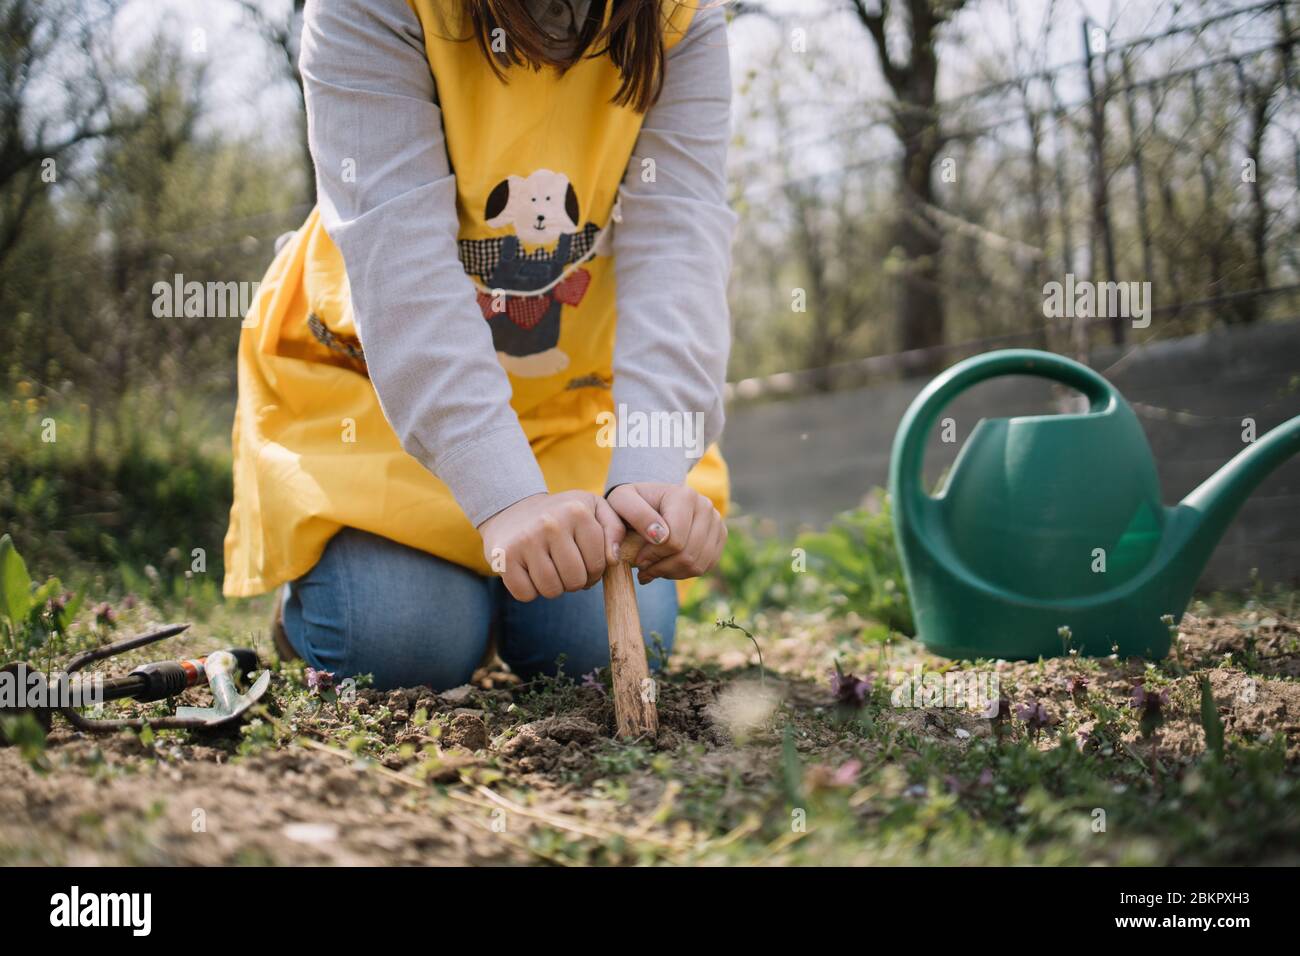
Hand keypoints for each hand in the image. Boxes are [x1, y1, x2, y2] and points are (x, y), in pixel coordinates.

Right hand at [479, 492, 622, 600]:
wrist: (512, 509)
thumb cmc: (561, 515)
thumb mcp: (593, 509)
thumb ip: (613, 528)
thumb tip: (613, 559)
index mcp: (577, 511)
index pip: (599, 564)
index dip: (594, 571)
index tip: (584, 562)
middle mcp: (551, 523)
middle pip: (575, 580)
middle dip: (574, 581)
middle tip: (564, 567)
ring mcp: (525, 540)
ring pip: (551, 590)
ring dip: (552, 587)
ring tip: (548, 569)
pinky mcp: (504, 556)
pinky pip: (525, 594)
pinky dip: (529, 591)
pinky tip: (528, 572)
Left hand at [606, 483, 725, 582]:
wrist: (648, 501)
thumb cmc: (631, 503)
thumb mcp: (621, 502)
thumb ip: (634, 515)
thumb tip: (658, 536)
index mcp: (685, 495)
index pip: (674, 541)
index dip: (652, 556)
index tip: (637, 558)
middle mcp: (705, 506)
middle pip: (688, 555)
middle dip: (662, 568)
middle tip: (643, 568)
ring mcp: (716, 522)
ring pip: (697, 565)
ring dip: (671, 573)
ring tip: (653, 568)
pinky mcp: (719, 537)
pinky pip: (705, 567)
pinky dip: (683, 573)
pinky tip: (666, 565)